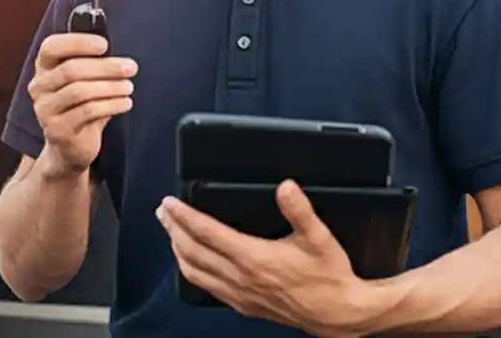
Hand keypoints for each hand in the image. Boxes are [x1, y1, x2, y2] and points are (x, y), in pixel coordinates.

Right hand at [28, 32, 136, 177]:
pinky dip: (111, 104)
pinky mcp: (57, 130)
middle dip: (105, 67)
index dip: (78, 42)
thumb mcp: (85, 81)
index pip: (52, 47)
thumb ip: (93, 63)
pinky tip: (126, 103)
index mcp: (44, 68)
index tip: (104, 45)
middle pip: (71, 70)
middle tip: (131, 67)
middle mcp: (39, 87)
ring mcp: (45, 110)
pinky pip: (87, 112)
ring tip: (129, 87)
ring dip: (110, 86)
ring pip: (80, 91)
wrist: (70, 147)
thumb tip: (116, 52)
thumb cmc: (82, 106)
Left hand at [156, 180, 373, 337]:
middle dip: (173, 229)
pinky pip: (207, 287)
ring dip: (177, 249)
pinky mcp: (243, 305)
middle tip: (163, 211)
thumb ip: (300, 210)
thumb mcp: (319, 237)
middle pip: (192, 251)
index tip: (170, 202)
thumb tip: (285, 187)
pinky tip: (192, 262)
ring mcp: (239, 294)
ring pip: (194, 271)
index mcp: (254, 258)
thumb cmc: (329, 277)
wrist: (337, 313)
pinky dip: (191, 270)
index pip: (206, 232)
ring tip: (171, 232)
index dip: (184, 215)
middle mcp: (241, 278)